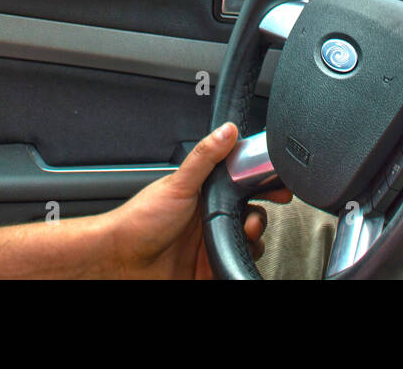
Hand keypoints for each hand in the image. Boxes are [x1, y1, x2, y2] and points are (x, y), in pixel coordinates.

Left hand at [103, 121, 291, 277]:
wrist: (122, 259)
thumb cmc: (141, 220)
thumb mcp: (178, 183)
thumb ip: (205, 157)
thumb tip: (227, 131)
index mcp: (206, 196)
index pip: (244, 188)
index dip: (264, 187)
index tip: (279, 189)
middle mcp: (211, 221)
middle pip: (252, 218)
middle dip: (260, 218)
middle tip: (251, 220)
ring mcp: (211, 247)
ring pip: (250, 245)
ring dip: (253, 242)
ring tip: (242, 238)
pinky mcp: (210, 271)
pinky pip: (235, 268)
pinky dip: (241, 265)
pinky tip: (235, 259)